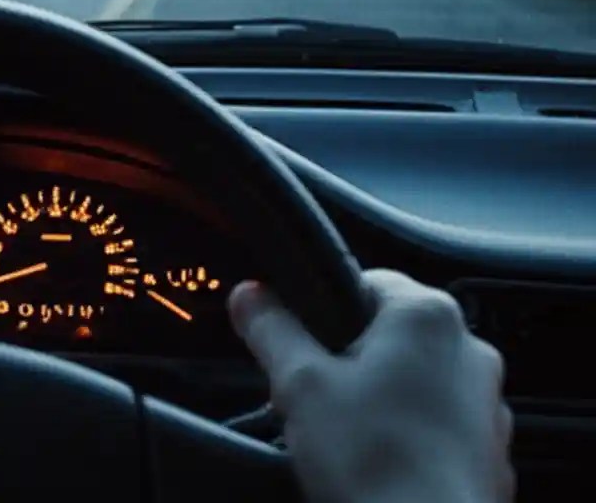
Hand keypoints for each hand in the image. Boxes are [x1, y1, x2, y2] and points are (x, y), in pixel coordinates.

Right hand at [228, 269, 512, 502]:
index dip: (323, 309)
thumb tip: (249, 295)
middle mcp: (470, 350)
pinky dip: (409, 435)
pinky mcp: (491, 448)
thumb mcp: (298, 384)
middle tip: (315, 395)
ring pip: (416, 381)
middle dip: (350, 360)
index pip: (366, 280)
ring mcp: (489, 402)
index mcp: (427, 316)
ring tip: (345, 434)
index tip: (299, 342)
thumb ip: (270, 329)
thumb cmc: (370, 460)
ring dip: (381, 397)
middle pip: (391, 334)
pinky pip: (439, 425)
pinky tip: (378, 461)